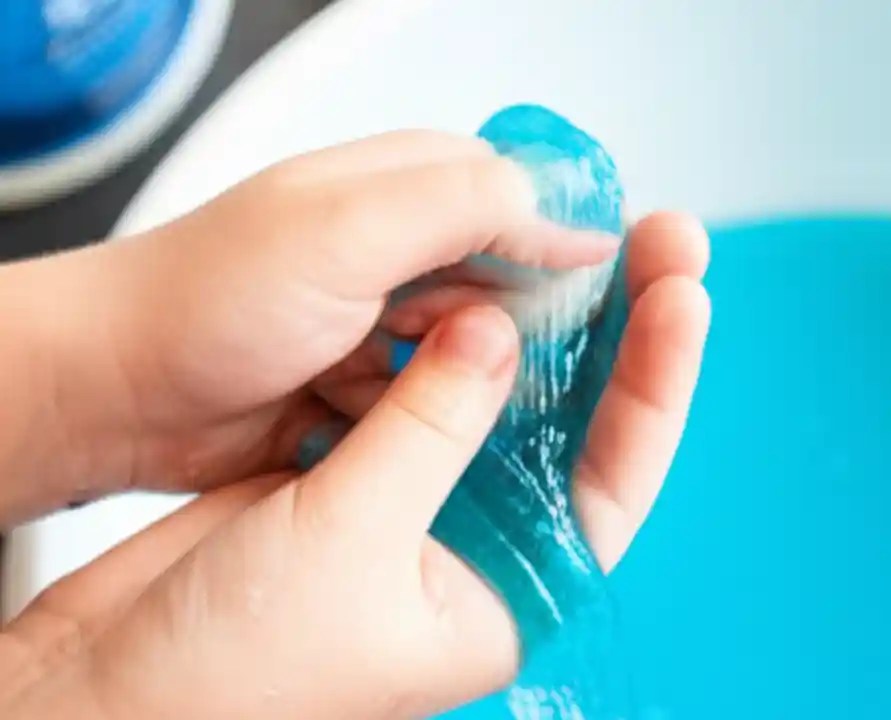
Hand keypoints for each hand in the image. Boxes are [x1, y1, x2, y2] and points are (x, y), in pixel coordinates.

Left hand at [0, 131, 633, 524]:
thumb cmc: (207, 298)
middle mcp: (416, 253)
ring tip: (559, 414)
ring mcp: (400, 327)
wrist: (116, 395)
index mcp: (417, 187)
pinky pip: (458, 405)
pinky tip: (496, 446)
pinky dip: (474, 423)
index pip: (542, 201)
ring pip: (501, 353)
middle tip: (632, 361)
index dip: (604, 240)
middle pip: (534, 284)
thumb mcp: (347, 229)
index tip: (663, 280)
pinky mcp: (383, 392)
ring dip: (524, 383)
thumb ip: (471, 209)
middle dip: (578, 324)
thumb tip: (583, 224)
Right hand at [2, 207, 707, 719]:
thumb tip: (496, 336)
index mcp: (510, 590)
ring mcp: (426, 499)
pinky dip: (450, 334)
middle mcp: (483, 543)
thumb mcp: (353, 542)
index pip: (616, 474)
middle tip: (655, 240)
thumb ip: (432, 427)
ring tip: (583, 238)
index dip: (656, 382)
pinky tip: (480, 276)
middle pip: (576, 423)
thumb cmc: (227, 673)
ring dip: (539, 321)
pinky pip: (429, 385)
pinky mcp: (365, 466)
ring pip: (507, 396)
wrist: (107, 683)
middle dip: (616, 332)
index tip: (679, 294)